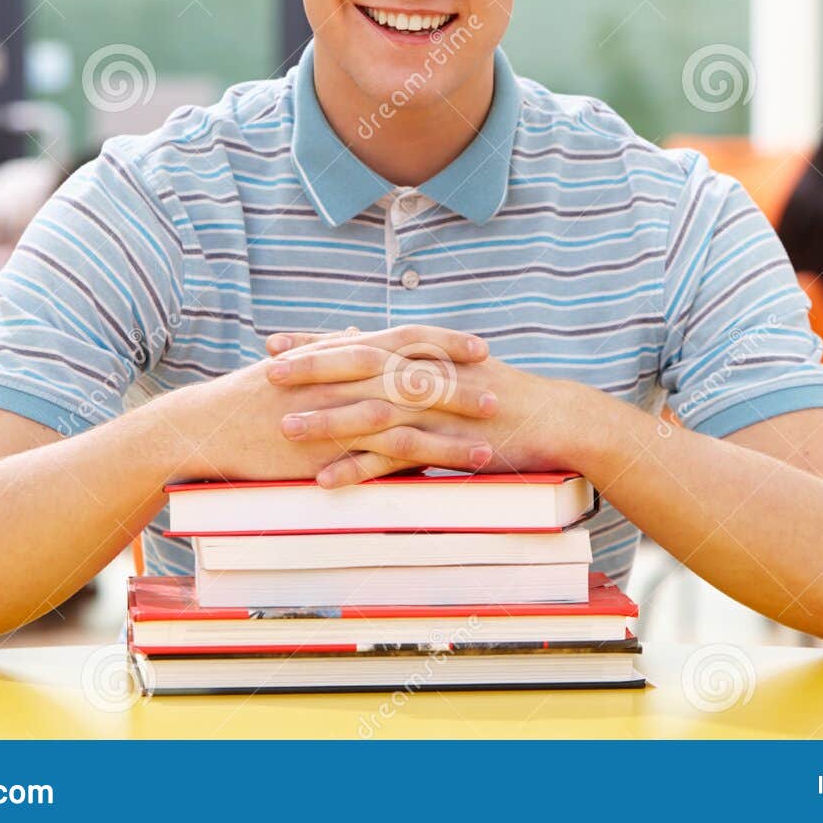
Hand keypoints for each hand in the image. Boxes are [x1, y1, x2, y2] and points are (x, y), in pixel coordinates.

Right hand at [165, 327, 497, 485]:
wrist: (210, 426)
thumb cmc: (250, 396)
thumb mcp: (294, 360)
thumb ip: (331, 344)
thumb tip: (356, 328)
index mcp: (342, 354)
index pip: (404, 339)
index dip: (444, 341)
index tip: (478, 346)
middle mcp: (347, 378)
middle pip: (417, 373)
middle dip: (461, 379)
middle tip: (500, 385)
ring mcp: (341, 414)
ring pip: (411, 414)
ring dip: (454, 423)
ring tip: (493, 430)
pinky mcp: (334, 449)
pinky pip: (389, 454)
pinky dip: (427, 457)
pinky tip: (455, 467)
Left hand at [265, 325, 580, 486]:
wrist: (554, 420)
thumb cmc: (504, 398)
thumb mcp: (457, 370)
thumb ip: (416, 362)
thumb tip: (377, 353)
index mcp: (426, 354)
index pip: (361, 341)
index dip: (315, 342)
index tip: (275, 344)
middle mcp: (428, 374)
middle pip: (359, 366)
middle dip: (311, 369)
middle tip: (267, 373)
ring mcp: (438, 410)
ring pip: (371, 410)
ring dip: (326, 419)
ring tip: (284, 428)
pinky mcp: (447, 445)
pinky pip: (396, 458)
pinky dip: (360, 469)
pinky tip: (326, 481)